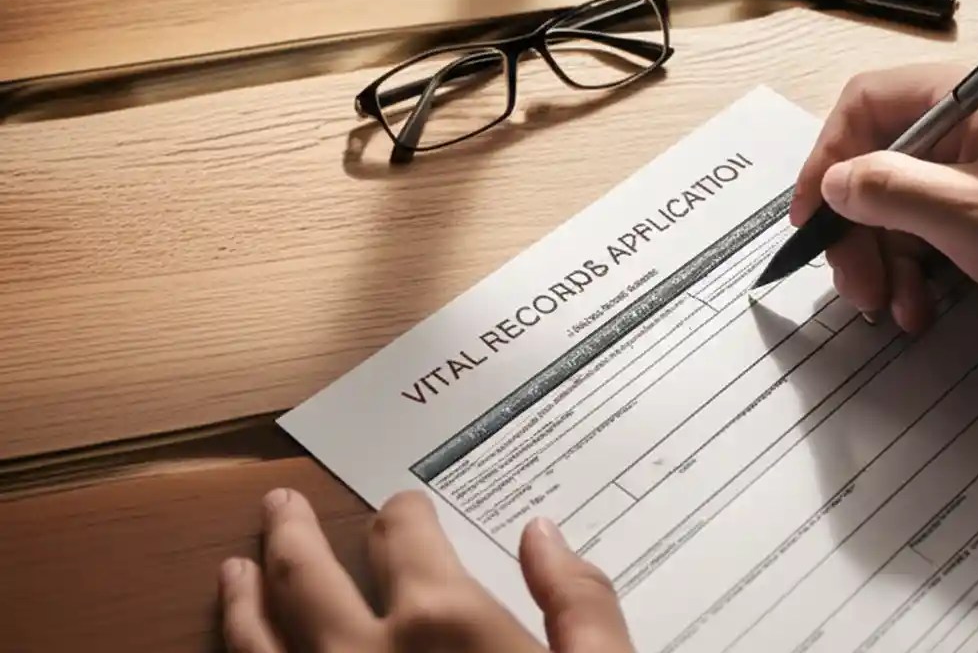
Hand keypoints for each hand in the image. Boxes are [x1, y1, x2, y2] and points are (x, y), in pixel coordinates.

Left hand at [218, 488, 633, 652]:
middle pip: (303, 571)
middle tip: (278, 506)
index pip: (403, 534)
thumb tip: (543, 536)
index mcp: (443, 624)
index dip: (403, 512)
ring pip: (255, 636)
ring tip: (232, 572)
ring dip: (241, 597)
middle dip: (290, 532)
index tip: (404, 509)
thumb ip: (580, 603)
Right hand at [790, 63, 977, 361]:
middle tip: (852, 286)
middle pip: (876, 166)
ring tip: (888, 310)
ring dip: (882, 263)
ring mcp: (977, 178)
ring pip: (895, 210)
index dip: (829, 155)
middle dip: (858, 231)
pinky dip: (911, 276)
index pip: (869, 103)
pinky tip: (915, 312)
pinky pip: (924, 239)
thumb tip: (831, 184)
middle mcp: (971, 130)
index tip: (811, 214)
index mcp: (973, 99)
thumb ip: (886, 190)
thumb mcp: (963, 213)